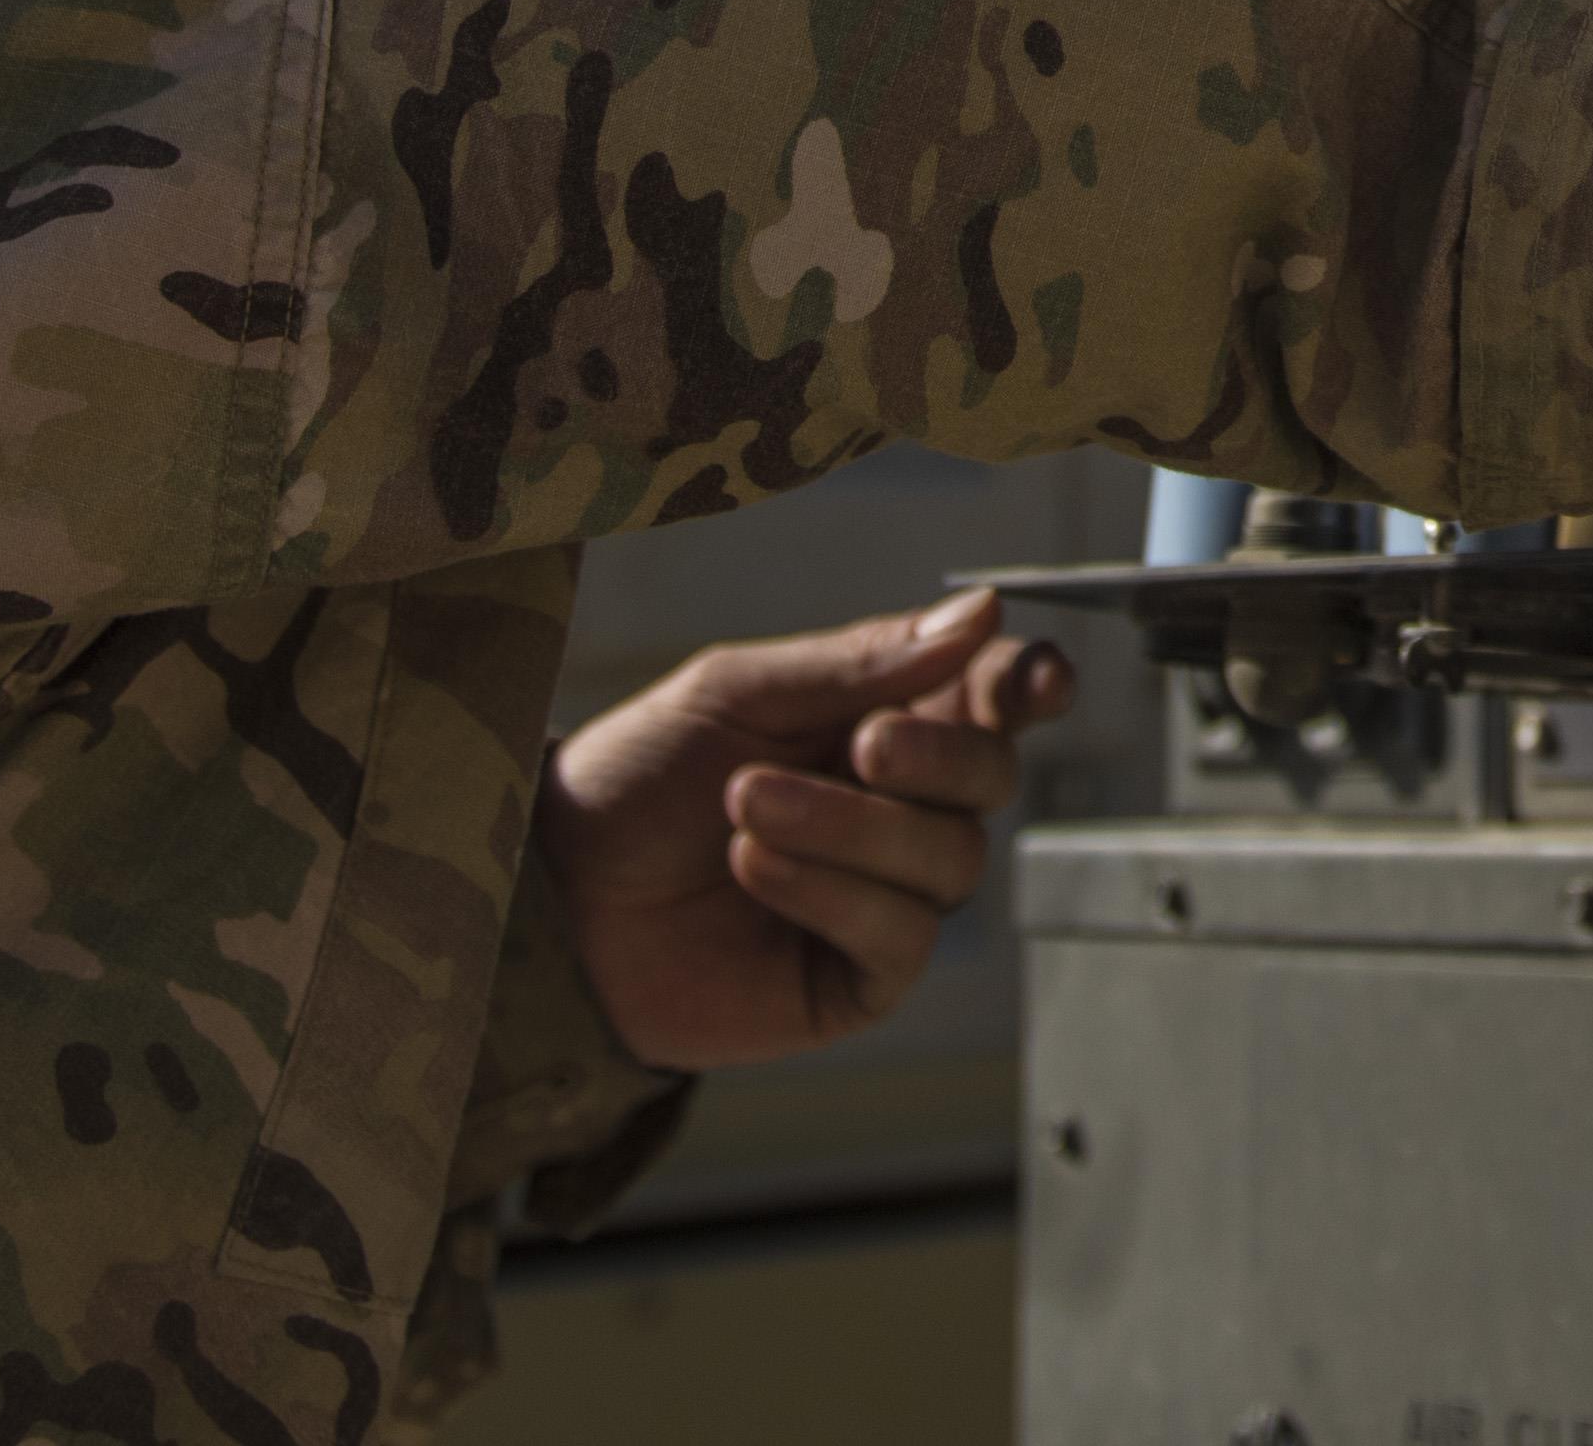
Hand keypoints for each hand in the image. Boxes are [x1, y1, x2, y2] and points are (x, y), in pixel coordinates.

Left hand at [539, 589, 1081, 1074]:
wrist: (555, 892)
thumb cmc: (640, 777)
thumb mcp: (739, 694)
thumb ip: (861, 661)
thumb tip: (982, 615)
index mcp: (886, 719)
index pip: (992, 699)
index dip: (1028, 686)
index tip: (1037, 680)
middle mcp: (901, 808)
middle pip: (991, 778)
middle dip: (938, 757)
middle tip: (859, 744)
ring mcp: (887, 896)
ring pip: (947, 858)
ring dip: (850, 826)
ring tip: (747, 807)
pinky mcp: (860, 978)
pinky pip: (900, 935)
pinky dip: (831, 892)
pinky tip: (755, 867)